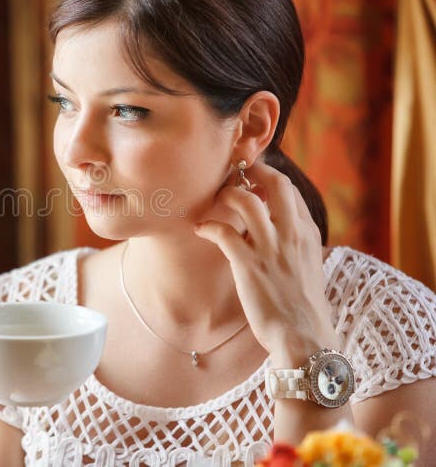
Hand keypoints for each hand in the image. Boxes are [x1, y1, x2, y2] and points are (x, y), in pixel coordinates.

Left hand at [192, 161, 337, 363]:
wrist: (305, 338)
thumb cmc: (303, 307)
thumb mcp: (309, 266)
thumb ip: (295, 243)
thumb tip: (277, 229)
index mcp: (308, 233)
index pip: (290, 190)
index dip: (268, 176)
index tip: (251, 177)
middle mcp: (292, 234)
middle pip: (275, 182)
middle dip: (252, 169)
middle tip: (233, 173)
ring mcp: (271, 248)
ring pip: (245, 200)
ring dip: (226, 194)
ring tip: (214, 200)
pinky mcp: (248, 265)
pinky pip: (223, 231)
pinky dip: (207, 225)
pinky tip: (199, 229)